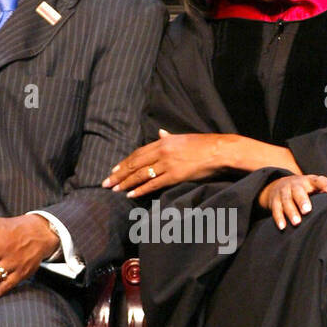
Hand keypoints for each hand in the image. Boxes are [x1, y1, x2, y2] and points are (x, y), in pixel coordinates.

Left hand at [103, 130, 234, 196]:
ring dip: (126, 183)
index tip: (114, 169)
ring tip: (115, 189)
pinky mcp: (175, 175)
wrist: (220, 150)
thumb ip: (169, 137)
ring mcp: (168, 164)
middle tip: (107, 182)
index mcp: (163, 142)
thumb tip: (160, 132)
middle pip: (135, 164)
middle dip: (119, 174)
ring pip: (141, 174)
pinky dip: (141, 189)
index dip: (124, 162)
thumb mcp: (183, 138)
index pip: (138, 153)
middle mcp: (162, 152)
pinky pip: (153, 184)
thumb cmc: (204, 144)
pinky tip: (131, 194)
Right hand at [257, 174, 326, 229]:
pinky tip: (283, 226)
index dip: (325, 184)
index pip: (318, 180)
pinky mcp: (274, 200)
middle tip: (307, 210)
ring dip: (291, 212)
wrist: (277, 185)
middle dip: (302, 200)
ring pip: (287, 201)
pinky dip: (279, 218)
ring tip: (297, 223)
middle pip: (298, 191)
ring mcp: (283, 192)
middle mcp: (295, 184)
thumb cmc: (303, 189)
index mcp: (309, 181)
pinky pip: (276, 209)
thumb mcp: (313, 187)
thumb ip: (325, 192)